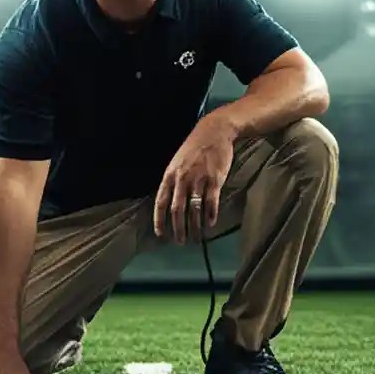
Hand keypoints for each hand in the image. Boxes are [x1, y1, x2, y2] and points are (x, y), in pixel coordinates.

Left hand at [154, 114, 235, 243]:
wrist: (214, 131)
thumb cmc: (195, 147)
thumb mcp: (177, 162)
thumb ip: (174, 181)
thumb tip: (170, 202)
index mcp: (169, 175)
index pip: (161, 202)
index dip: (160, 221)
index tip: (161, 235)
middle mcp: (182, 179)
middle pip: (177, 210)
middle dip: (178, 229)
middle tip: (180, 242)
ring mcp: (198, 179)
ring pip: (194, 210)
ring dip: (195, 227)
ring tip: (196, 238)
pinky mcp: (215, 179)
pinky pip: (211, 202)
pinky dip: (210, 216)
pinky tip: (210, 224)